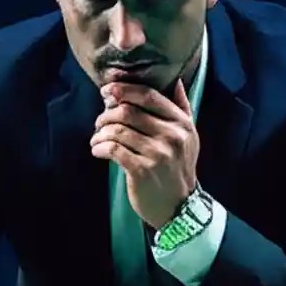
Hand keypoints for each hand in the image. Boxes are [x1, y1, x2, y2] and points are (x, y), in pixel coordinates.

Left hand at [90, 79, 198, 229]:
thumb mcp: (188, 136)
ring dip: (100, 132)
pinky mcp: (142, 170)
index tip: (108, 90)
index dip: (125, 89)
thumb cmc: (178, 168)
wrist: (178, 206)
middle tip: (99, 120)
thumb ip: (181, 107)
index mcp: (182, 123)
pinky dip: (100, 147)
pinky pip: (113, 150)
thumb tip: (175, 79)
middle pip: (129, 111)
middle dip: (107, 113)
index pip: (149, 95)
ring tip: (96, 137)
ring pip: (118, 130)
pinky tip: (97, 150)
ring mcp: (158, 154)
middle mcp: (172, 136)